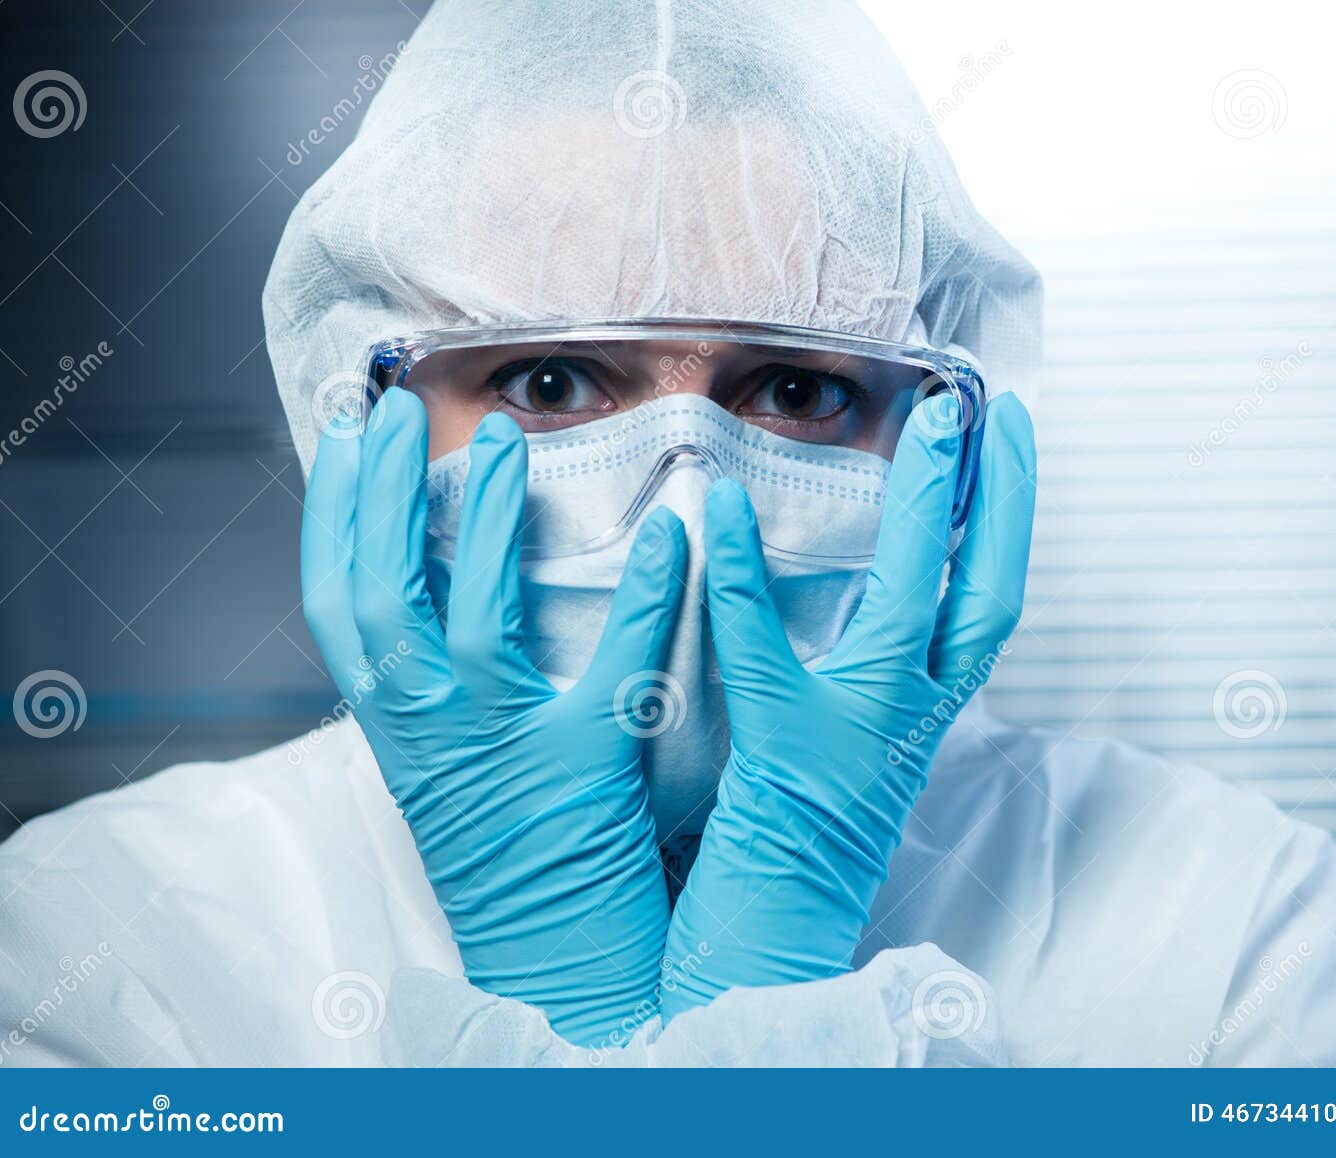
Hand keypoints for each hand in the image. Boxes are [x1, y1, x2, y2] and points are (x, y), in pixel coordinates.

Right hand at [300, 390, 685, 1047]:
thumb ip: (429, 679)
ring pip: (476, 618)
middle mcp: (428, 731)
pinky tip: (668, 534)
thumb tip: (434, 579)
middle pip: (382, 592)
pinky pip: (617, 669)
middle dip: (381, 492)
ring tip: (505, 444)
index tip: (342, 434)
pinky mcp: (584, 772)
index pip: (332, 599)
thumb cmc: (502, 850)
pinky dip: (644, 598)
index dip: (329, 510)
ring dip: (484, 522)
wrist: (551, 959)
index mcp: (390, 723)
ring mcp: (500, 750)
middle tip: (400, 409)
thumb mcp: (438, 759)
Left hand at [661, 393, 1035, 1016]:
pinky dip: (746, 580)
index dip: (1012, 514)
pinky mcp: (789, 753)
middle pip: (989, 593)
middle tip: (984, 408)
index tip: (1011, 432)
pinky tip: (727, 510)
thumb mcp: (866, 728)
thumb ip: (877, 656)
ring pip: (912, 609)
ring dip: (921, 514)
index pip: (996, 596)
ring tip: (920, 430)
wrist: (778, 920)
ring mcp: (864, 733)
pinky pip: (768, 655)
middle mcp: (918, 715)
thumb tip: (877, 571)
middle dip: (997, 498)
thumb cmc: (813, 816)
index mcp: (932, 705)